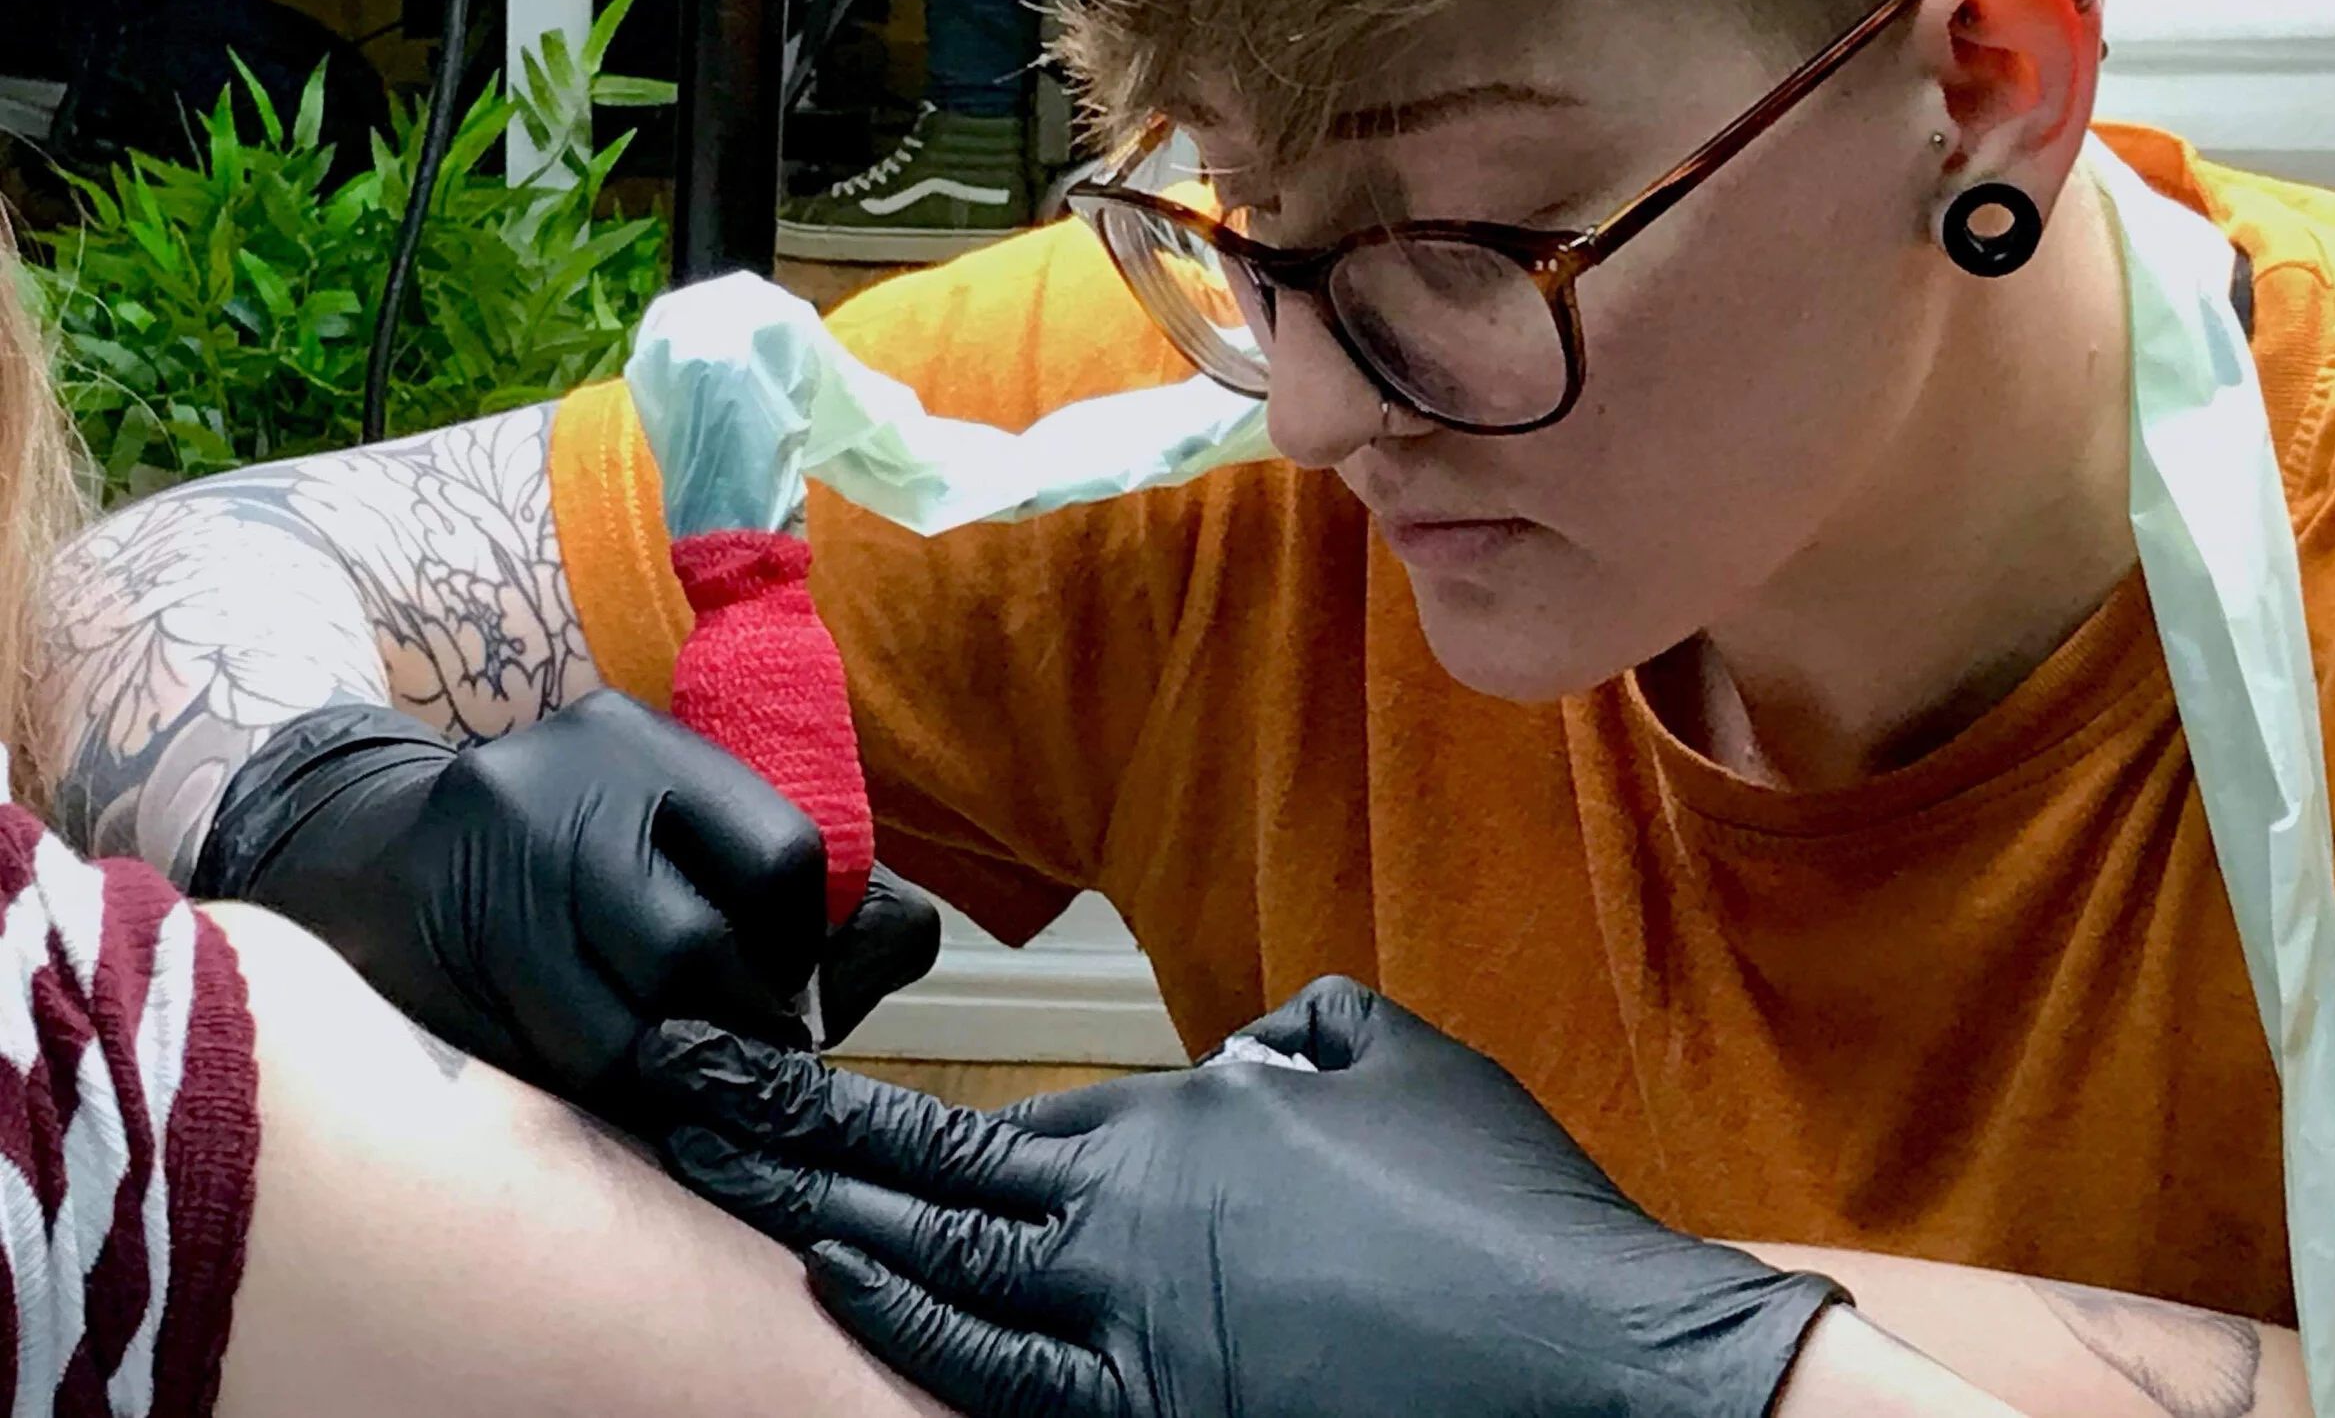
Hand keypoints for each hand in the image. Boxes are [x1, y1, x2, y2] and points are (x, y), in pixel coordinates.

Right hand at [195, 692, 925, 1105]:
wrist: (356, 853)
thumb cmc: (556, 862)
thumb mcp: (664, 831)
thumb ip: (788, 889)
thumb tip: (907, 942)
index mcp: (642, 741)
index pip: (782, 856)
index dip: (799, 946)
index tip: (786, 984)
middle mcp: (564, 785)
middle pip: (702, 950)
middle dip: (741, 1024)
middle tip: (746, 1056)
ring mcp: (489, 867)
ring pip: (631, 1021)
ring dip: (681, 1075)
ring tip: (690, 1080)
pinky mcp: (436, 953)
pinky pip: (556, 1061)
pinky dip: (610, 1092)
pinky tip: (617, 1086)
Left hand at [640, 975, 1848, 1417]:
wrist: (1582, 1352)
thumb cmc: (1496, 1206)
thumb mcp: (1390, 1058)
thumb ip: (1294, 1040)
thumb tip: (1246, 1062)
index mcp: (1175, 1125)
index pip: (978, 1116)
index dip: (852, 1091)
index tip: (756, 1058)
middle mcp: (1123, 1211)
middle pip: (910, 1167)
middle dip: (773, 1123)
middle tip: (664, 1081)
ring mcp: (1127, 1314)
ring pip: (927, 1256)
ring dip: (805, 1209)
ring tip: (705, 1165)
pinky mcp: (1157, 1404)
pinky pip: (994, 1366)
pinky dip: (905, 1320)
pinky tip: (835, 1282)